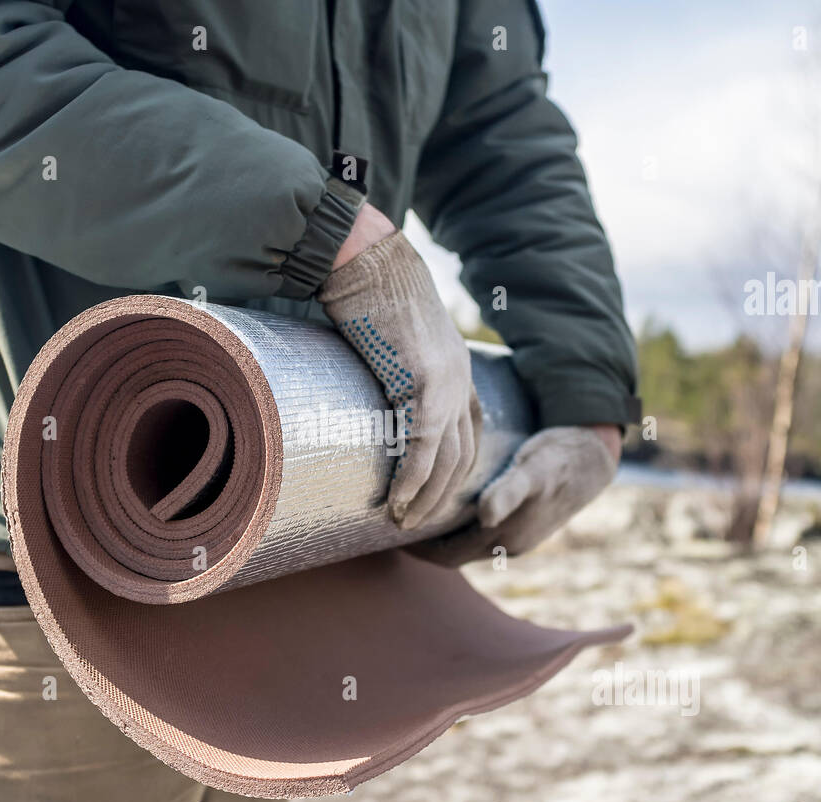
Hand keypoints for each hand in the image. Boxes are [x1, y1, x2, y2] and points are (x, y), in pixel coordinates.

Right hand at [319, 219, 480, 529]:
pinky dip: (413, 481)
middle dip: (442, 494)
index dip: (452, 470)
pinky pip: (423, 447)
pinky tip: (398, 502)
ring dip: (427, 497)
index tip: (431, 496)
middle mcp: (460, 379)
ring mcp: (446, 383)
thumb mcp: (387, 339)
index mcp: (455, 369)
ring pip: (447, 459)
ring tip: (402, 522)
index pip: (466, 434)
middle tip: (415, 522)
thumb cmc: (366, 291)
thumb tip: (354, 393)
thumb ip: (385, 370)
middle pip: (462, 455)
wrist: (368, 258)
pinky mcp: (423, 384)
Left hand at [409, 425, 618, 565]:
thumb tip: (486, 515)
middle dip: (424, 545)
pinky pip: (480, 532)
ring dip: (441, 536)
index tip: (390, 537)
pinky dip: (458, 525)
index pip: (448, 556)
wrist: (593, 459)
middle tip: (393, 525)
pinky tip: (448, 506)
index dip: (419, 551)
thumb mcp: (533, 471)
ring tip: (413, 517)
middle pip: (453, 554)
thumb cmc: (558, 460)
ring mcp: (516, 538)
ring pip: (466, 544)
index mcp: (506, 538)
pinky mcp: (520, 524)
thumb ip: (509, 492)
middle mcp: (509, 545)